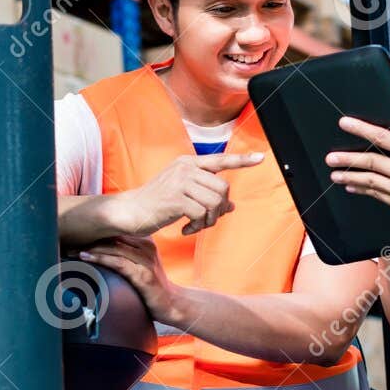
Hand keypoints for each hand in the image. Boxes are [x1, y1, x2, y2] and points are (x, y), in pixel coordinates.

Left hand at [80, 236, 183, 324]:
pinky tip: (85, 257)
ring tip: (70, 250)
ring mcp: (146, 259)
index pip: (114, 231)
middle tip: (66, 243)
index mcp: (144, 240)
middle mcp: (146, 246)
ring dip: (90, 248)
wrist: (173, 304)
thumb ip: (125, 255)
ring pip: (113, 247)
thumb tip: (98, 252)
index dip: (93, 233)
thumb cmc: (151, 286)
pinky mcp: (143, 274)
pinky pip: (118, 262)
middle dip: (87, 239)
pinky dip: (100, 259)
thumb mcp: (140, 265)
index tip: (72, 237)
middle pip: (112, 237)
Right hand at [122, 151, 262, 235]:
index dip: (242, 161)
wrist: (129, 211)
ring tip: (196, 225)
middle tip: (207, 219)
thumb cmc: (156, 203)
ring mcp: (180, 182)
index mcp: (188, 163)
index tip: (261, 159)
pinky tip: (186, 230)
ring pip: (215, 202)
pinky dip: (198, 227)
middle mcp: (185, 168)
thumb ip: (205, 195)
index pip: (220, 159)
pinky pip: (202, 214)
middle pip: (223, 187)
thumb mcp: (182, 194)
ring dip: (210, 220)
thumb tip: (231, 206)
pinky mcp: (175, 199)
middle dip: (220, 208)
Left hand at [326, 96, 389, 225]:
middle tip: (329, 156)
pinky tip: (352, 185)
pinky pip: (378, 195)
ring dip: (349, 176)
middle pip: (369, 162)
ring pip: (369, 182)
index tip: (344, 123)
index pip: (381, 137)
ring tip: (334, 173)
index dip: (360, 128)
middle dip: (346, 158)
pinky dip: (363, 190)